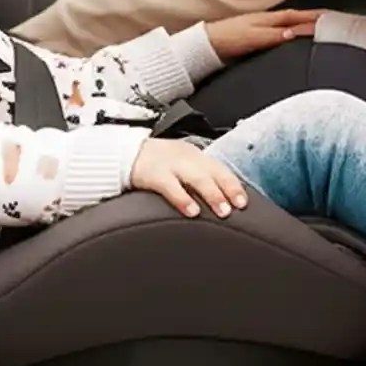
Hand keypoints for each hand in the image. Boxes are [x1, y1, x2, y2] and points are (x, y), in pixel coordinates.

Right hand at [129, 139, 247, 218]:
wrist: (121, 154)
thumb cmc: (154, 164)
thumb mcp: (180, 166)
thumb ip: (198, 178)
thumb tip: (219, 201)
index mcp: (194, 156)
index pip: (220, 169)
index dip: (233, 184)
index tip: (244, 202)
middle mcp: (186, 158)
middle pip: (213, 173)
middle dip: (228, 189)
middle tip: (239, 206)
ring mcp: (170, 164)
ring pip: (197, 178)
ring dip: (212, 195)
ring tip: (223, 211)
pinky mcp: (153, 174)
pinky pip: (171, 187)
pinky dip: (183, 199)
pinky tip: (192, 211)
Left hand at [206, 9, 322, 59]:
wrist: (207, 46)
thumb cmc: (227, 38)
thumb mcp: (253, 37)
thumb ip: (273, 36)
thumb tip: (295, 34)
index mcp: (269, 18)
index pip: (298, 16)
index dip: (316, 17)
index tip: (333, 17)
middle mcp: (268, 21)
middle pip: (297, 19)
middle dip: (315, 20)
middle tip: (334, 23)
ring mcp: (263, 29)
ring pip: (290, 26)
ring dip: (304, 28)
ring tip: (320, 31)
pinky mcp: (258, 39)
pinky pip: (281, 35)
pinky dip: (293, 36)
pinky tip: (295, 41)